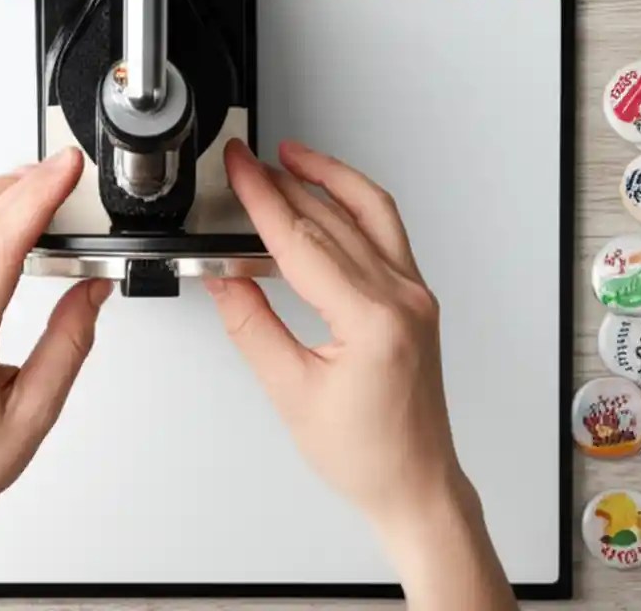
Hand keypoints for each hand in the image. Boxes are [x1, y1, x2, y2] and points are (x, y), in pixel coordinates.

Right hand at [208, 140, 515, 610]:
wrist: (415, 482)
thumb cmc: (367, 455)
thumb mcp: (291, 392)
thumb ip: (253, 328)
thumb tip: (224, 281)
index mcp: (372, 321)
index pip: (302, 242)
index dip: (263, 199)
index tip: (239, 170)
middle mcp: (402, 299)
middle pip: (332, 220)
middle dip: (284, 183)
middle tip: (247, 163)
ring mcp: (415, 296)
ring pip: (370, 214)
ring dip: (328, 178)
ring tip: (292, 157)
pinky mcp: (416, 300)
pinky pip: (387, 234)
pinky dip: (354, 206)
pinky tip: (330, 198)